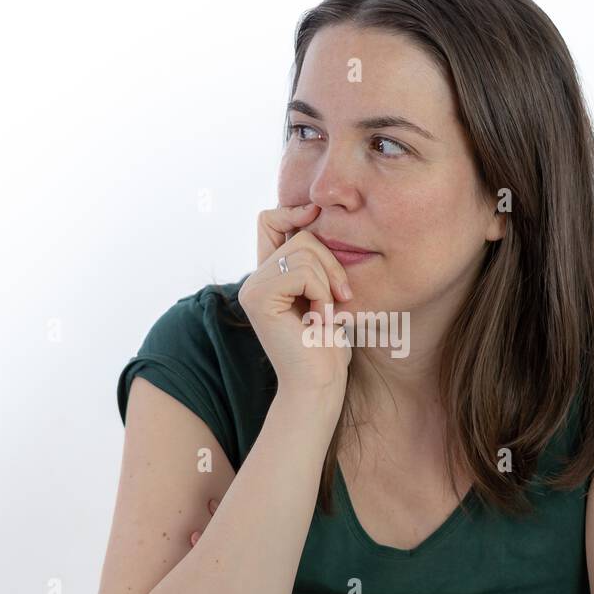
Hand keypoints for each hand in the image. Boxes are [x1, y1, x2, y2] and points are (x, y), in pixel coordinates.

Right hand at [238, 203, 353, 398]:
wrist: (319, 383)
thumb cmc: (328, 345)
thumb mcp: (327, 292)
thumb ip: (317, 260)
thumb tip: (317, 210)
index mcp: (268, 274)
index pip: (270, 219)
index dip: (294, 211)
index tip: (319, 216)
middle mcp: (254, 278)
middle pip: (300, 234)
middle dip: (331, 263)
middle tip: (341, 298)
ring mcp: (252, 287)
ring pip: (304, 251)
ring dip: (329, 283)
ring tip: (327, 314)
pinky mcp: (258, 298)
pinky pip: (303, 272)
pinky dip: (322, 294)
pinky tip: (319, 321)